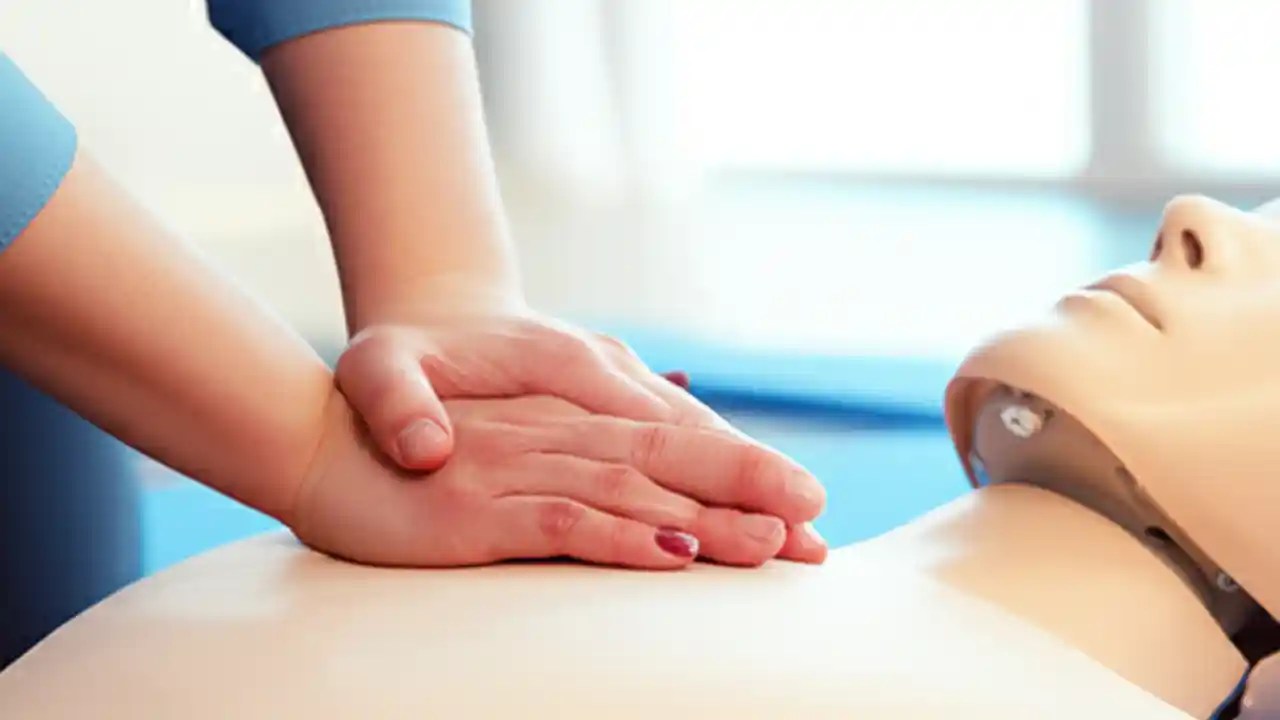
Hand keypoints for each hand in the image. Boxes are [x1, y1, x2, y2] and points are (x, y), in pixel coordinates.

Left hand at [334, 312, 826, 562]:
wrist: (428, 311)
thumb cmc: (403, 348)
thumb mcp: (377, 369)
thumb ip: (398, 404)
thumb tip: (429, 451)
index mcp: (566, 366)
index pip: (650, 426)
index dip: (704, 472)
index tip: (753, 512)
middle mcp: (605, 371)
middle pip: (692, 429)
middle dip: (756, 479)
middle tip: (815, 529)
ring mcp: (616, 382)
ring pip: (695, 433)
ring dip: (750, 481)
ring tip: (807, 530)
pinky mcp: (614, 397)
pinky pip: (676, 436)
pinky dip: (716, 470)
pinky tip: (751, 507)